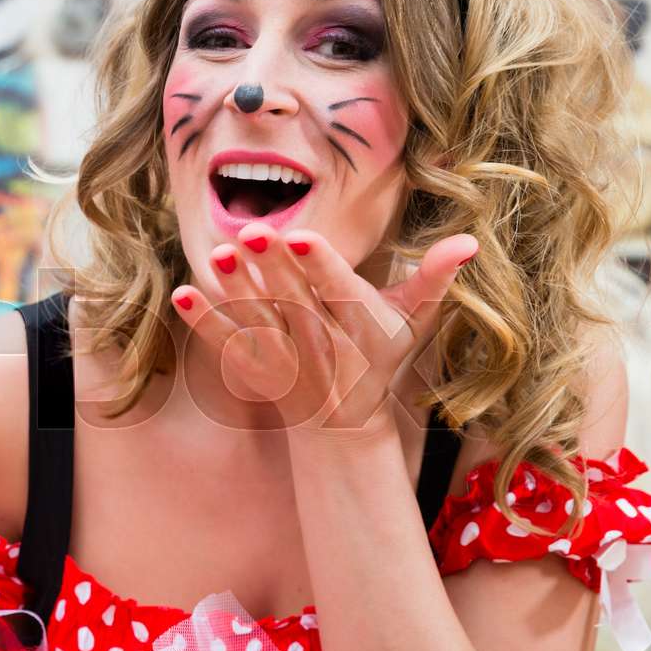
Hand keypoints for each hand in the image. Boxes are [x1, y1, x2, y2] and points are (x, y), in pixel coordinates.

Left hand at [171, 223, 475, 434]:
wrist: (343, 420)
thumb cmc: (381, 357)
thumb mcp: (412, 322)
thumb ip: (434, 279)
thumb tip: (470, 242)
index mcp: (359, 326)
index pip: (340, 292)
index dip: (322, 267)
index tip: (303, 238)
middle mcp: (322, 342)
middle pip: (293, 299)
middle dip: (272, 267)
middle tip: (251, 230)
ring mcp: (285, 357)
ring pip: (257, 319)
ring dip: (234, 290)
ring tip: (215, 254)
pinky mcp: (255, 367)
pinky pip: (226, 342)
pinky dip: (204, 321)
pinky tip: (180, 293)